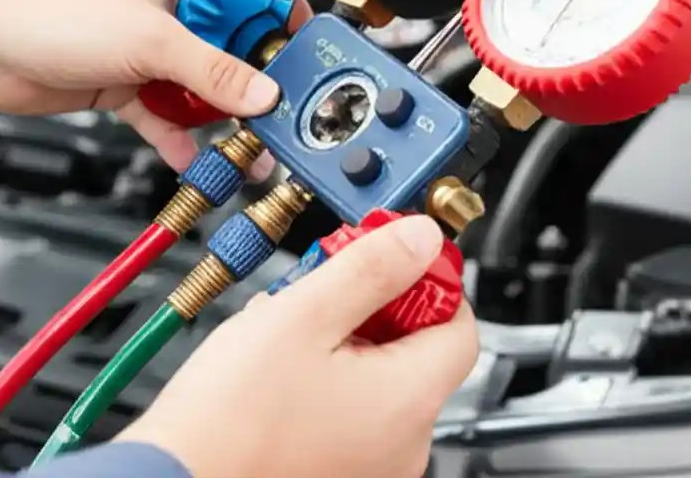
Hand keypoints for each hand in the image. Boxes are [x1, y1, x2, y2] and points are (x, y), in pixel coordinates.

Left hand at [0, 0, 310, 172]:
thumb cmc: (55, 20)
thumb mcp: (151, 43)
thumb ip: (212, 70)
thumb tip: (263, 93)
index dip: (280, 26)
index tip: (306, 58)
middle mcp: (168, 15)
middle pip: (230, 52)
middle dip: (255, 88)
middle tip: (282, 119)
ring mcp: (148, 54)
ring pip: (200, 90)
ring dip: (222, 122)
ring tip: (251, 154)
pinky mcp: (127, 88)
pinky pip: (166, 117)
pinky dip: (181, 140)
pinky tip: (198, 164)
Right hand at [116, 216, 479, 477]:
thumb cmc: (230, 419)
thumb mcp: (301, 316)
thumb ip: (369, 269)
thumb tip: (419, 237)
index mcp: (409, 400)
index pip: (460, 323)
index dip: (428, 279)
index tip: (389, 256)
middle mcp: (404, 443)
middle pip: (415, 350)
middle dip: (371, 306)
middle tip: (324, 285)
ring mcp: (372, 466)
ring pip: (376, 380)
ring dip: (340, 342)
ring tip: (285, 328)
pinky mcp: (339, 475)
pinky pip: (350, 413)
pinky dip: (324, 382)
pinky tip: (277, 367)